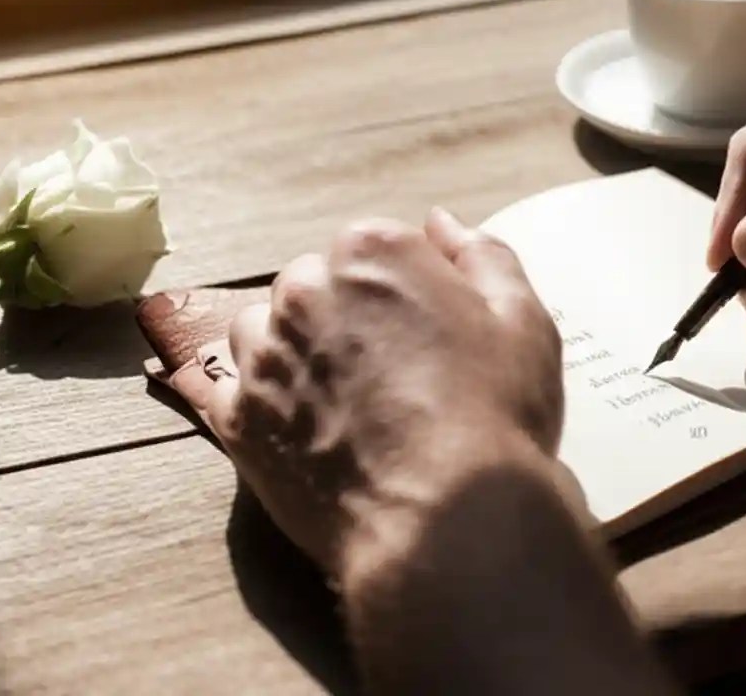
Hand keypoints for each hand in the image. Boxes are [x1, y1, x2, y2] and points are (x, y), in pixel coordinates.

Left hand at [183, 208, 563, 570]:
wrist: (446, 521)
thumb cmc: (496, 414)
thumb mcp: (522, 320)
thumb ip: (481, 256)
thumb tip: (441, 222)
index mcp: (371, 253)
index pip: (375, 248)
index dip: (405, 290)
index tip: (428, 331)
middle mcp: (303, 291)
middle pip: (313, 285)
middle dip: (343, 315)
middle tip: (390, 371)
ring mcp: (263, 357)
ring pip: (263, 331)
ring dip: (292, 350)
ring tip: (340, 398)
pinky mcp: (238, 420)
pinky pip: (222, 389)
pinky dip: (252, 397)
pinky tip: (288, 420)